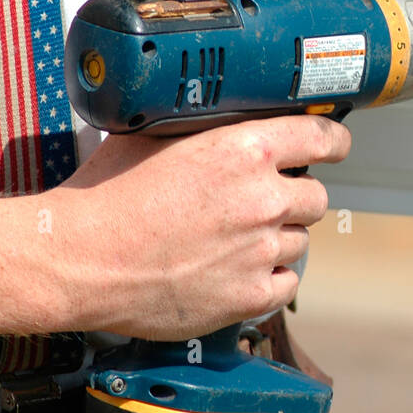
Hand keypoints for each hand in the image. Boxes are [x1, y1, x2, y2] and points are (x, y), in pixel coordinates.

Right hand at [41, 115, 349, 339]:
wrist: (78, 259)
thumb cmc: (107, 195)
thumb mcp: (155, 136)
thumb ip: (206, 128)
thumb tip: (229, 117)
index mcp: (244, 150)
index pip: (321, 139)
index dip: (333, 144)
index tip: (335, 148)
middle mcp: (262, 199)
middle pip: (315, 197)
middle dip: (293, 198)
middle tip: (259, 204)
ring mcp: (259, 250)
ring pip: (300, 241)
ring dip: (277, 239)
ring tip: (233, 241)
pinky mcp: (249, 295)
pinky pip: (286, 282)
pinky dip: (269, 277)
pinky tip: (236, 271)